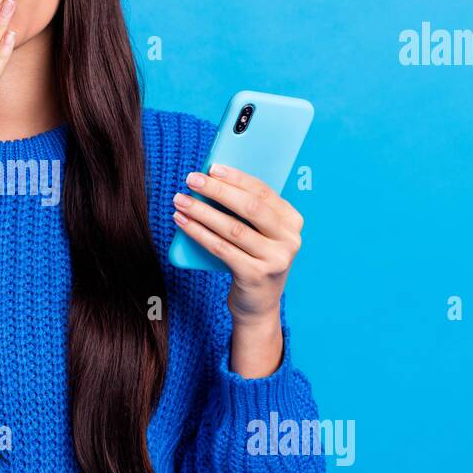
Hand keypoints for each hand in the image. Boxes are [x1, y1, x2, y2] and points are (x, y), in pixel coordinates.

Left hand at [172, 164, 303, 324]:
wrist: (258, 305)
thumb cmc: (253, 259)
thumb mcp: (257, 234)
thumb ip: (245, 211)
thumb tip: (212, 181)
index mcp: (292, 221)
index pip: (263, 191)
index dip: (236, 178)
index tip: (212, 167)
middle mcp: (289, 239)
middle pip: (250, 207)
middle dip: (217, 190)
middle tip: (192, 179)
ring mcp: (275, 259)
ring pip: (233, 228)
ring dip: (202, 211)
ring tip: (180, 200)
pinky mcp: (256, 275)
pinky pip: (222, 249)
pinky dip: (199, 233)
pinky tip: (183, 222)